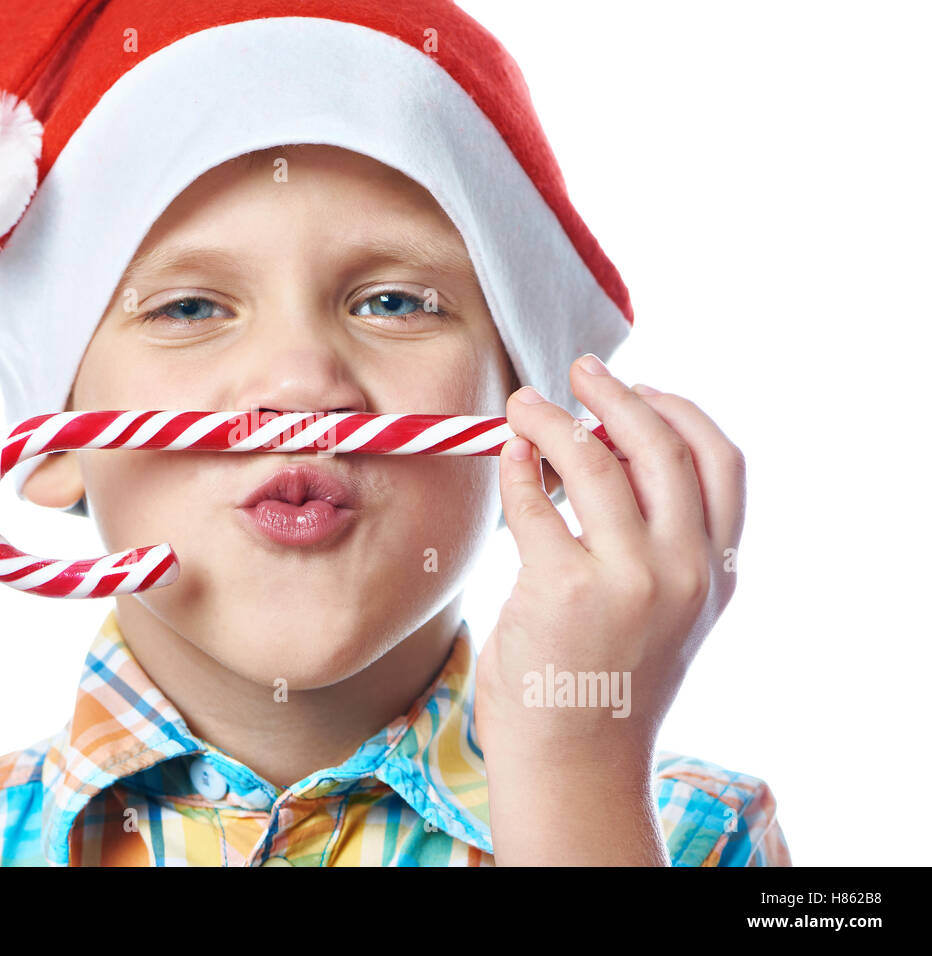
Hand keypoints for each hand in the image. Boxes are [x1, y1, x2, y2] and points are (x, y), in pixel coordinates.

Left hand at [474, 353, 745, 862]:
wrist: (574, 762)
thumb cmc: (602, 680)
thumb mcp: (660, 611)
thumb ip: (654, 540)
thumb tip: (605, 448)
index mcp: (715, 573)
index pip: (723, 464)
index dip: (680, 412)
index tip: (640, 389)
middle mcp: (685, 572)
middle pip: (663, 447)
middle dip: (616, 397)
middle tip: (575, 373)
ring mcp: (630, 581)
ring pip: (595, 462)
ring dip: (553, 420)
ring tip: (522, 406)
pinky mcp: (566, 592)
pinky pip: (536, 501)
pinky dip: (518, 467)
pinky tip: (506, 457)